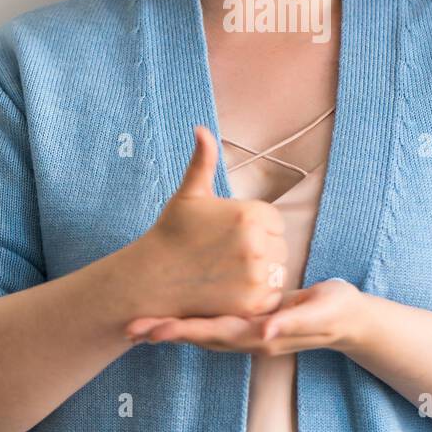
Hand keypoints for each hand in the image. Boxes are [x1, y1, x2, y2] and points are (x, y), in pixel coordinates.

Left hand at [123, 278, 363, 355]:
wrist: (349, 318)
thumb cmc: (336, 310)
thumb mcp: (320, 312)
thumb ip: (292, 322)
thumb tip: (263, 333)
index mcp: (261, 335)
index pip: (215, 334)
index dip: (184, 331)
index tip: (155, 330)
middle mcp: (248, 337)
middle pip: (200, 336)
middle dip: (165, 332)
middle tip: (130, 326)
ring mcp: (247, 332)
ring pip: (203, 332)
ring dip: (172, 328)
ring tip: (139, 322)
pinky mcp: (248, 320)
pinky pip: (214, 323)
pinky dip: (190, 320)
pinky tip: (174, 311)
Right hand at [129, 125, 288, 318]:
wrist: (152, 278)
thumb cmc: (172, 232)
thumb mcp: (190, 193)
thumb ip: (204, 160)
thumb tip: (200, 128)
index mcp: (251, 214)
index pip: (274, 222)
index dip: (254, 230)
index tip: (228, 237)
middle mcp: (258, 244)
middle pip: (279, 248)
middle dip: (260, 252)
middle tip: (225, 258)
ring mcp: (257, 276)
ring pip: (278, 272)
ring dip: (262, 274)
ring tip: (228, 273)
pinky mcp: (253, 303)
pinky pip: (271, 296)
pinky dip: (258, 296)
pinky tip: (231, 291)